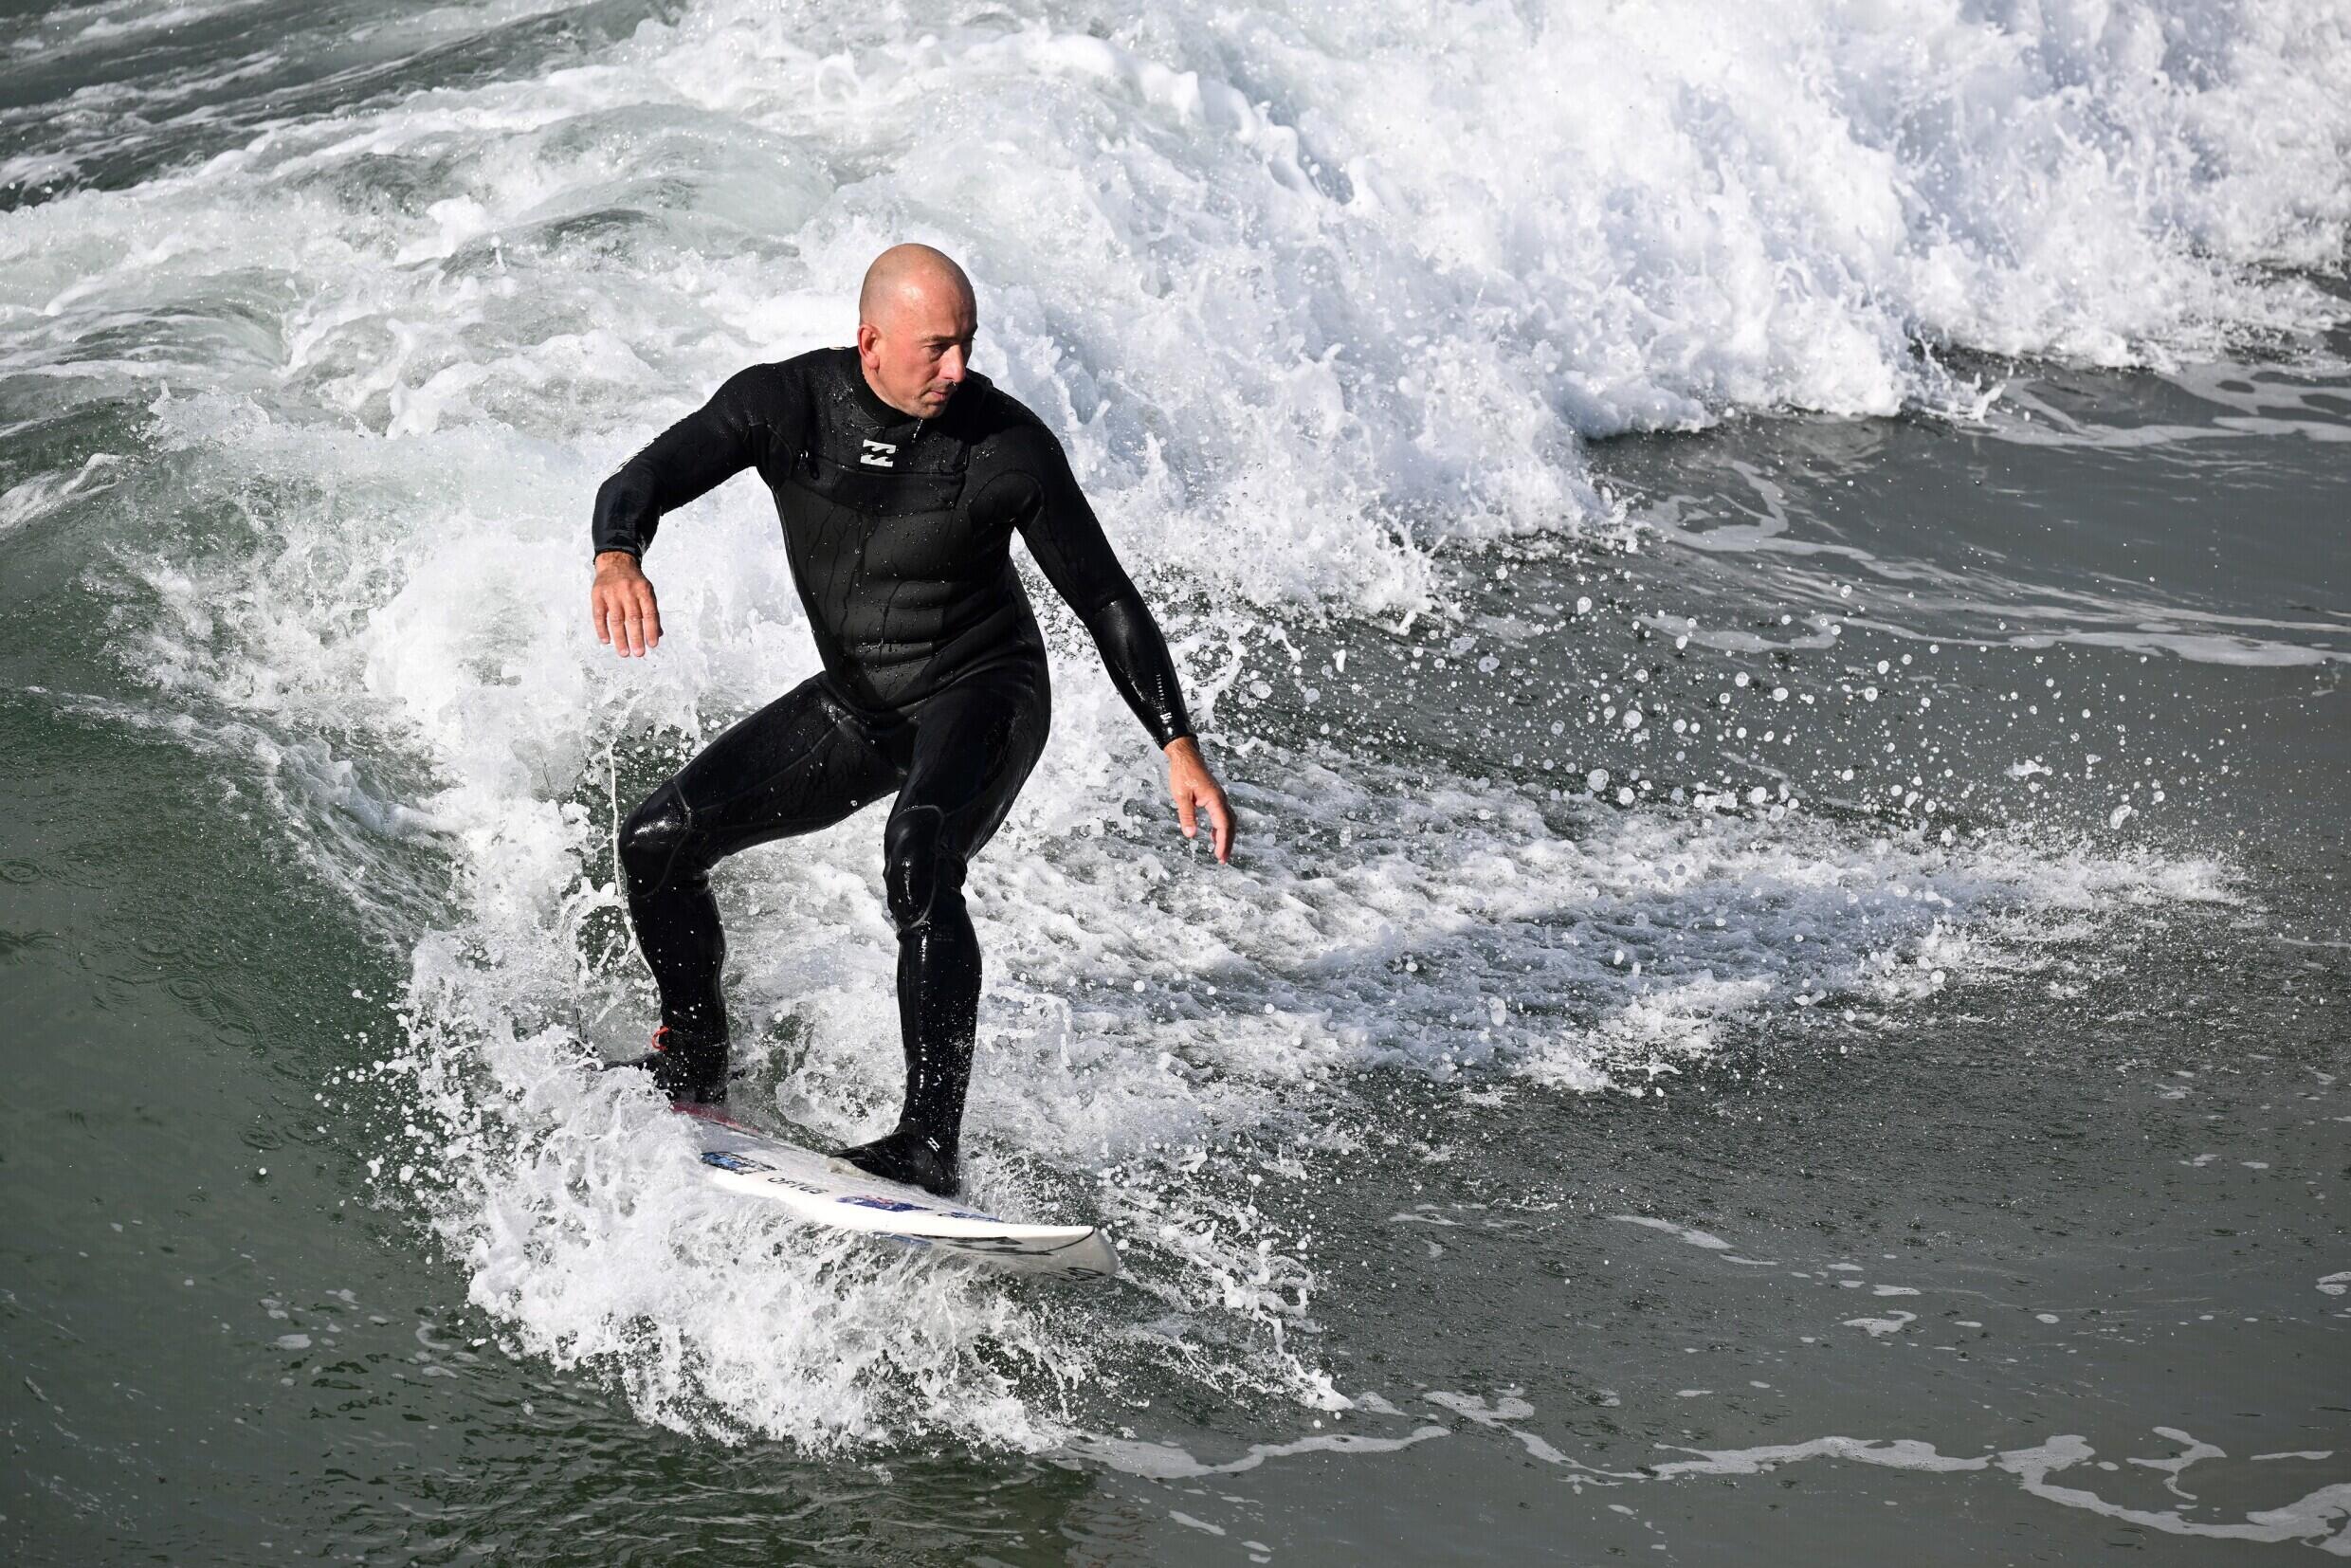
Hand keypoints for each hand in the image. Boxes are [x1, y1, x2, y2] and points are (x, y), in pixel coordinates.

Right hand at [591, 550, 661, 656]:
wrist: (615, 561)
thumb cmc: (634, 582)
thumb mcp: (647, 591)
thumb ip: (652, 612)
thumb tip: (658, 634)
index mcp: (643, 590)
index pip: (649, 613)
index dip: (651, 630)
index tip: (652, 645)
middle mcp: (628, 591)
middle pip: (633, 618)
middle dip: (636, 638)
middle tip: (639, 653)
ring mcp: (611, 593)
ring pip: (616, 619)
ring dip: (620, 638)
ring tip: (624, 652)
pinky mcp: (597, 595)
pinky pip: (599, 615)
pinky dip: (602, 629)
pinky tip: (606, 640)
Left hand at [1164, 736, 1235, 863]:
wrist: (1186, 756)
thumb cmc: (1183, 773)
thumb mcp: (1181, 796)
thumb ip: (1187, 815)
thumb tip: (1191, 835)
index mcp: (1215, 799)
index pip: (1223, 825)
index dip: (1223, 842)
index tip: (1220, 856)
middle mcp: (1221, 799)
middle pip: (1230, 825)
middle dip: (1228, 843)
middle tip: (1222, 859)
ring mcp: (1219, 798)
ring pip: (1228, 820)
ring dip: (1226, 836)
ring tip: (1220, 852)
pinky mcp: (1215, 797)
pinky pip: (1222, 815)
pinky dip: (1221, 828)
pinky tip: (1214, 836)